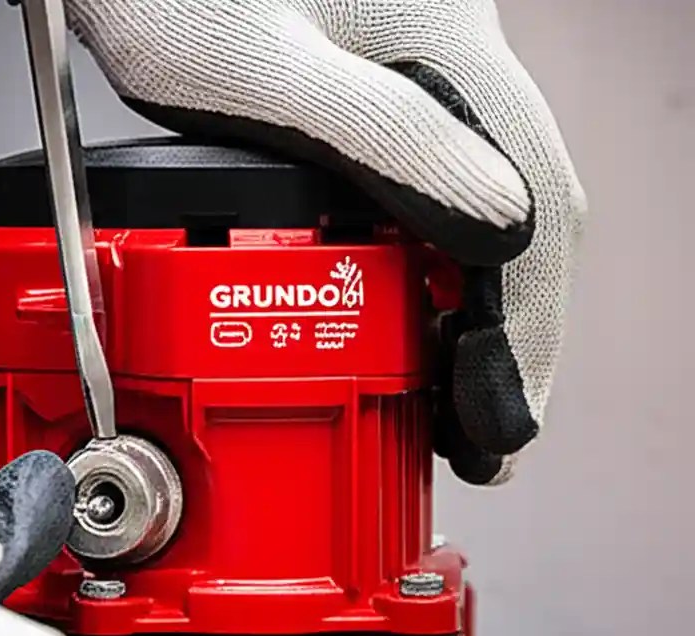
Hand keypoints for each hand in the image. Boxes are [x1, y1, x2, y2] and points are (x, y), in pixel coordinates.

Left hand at [66, 0, 586, 485]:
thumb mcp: (259, 72)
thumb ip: (382, 139)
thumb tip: (498, 233)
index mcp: (445, 53)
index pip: (532, 211)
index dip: (525, 331)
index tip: (496, 420)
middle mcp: (450, 56)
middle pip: (525, 211)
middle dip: (510, 331)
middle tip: (473, 425)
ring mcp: (416, 66)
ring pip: (485, 196)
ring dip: (476, 297)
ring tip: (446, 384)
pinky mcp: (377, 77)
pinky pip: (436, 175)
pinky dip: (433, 251)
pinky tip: (406, 295)